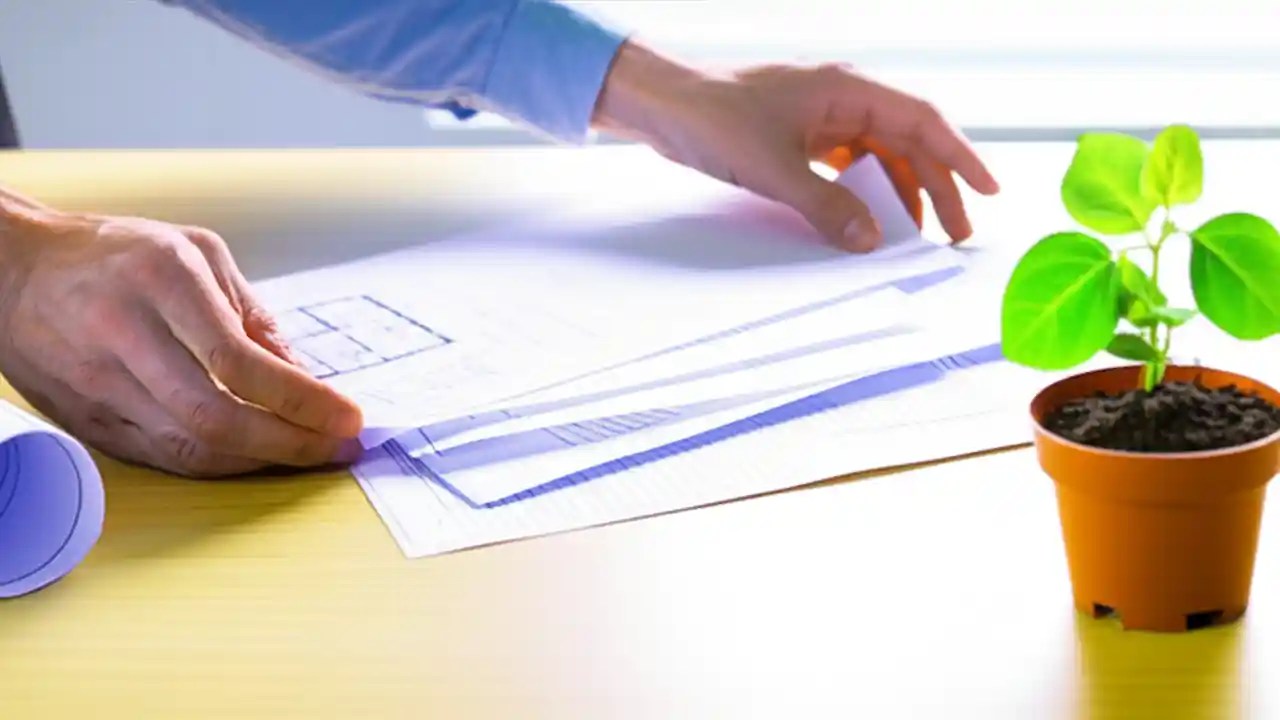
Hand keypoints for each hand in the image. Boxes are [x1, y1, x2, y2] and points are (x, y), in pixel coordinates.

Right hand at [0, 203, 363, 476]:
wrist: (10, 270)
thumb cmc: (116, 254)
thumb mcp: (195, 252)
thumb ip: (253, 314)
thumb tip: (302, 376)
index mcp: (161, 280)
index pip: (240, 363)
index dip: (303, 400)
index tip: (347, 417)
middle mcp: (124, 334)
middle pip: (215, 417)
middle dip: (290, 443)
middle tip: (336, 448)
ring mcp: (97, 383)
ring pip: (189, 448)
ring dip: (261, 461)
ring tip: (308, 454)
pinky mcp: (85, 419)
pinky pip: (163, 457)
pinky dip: (219, 464)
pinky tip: (257, 457)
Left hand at [592, 42, 999, 250]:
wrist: (661, 104)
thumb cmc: (713, 118)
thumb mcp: (775, 170)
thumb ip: (827, 207)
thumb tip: (872, 242)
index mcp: (848, 88)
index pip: (923, 120)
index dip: (961, 156)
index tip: (988, 191)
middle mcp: (843, 97)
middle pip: (907, 142)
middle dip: (935, 187)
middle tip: (954, 235)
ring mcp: (822, 115)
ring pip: (879, 155)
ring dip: (898, 193)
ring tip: (914, 236)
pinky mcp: (800, 135)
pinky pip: (847, 165)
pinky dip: (861, 193)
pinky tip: (867, 221)